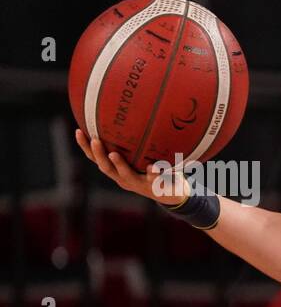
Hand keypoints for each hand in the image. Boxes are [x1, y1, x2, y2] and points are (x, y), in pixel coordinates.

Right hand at [74, 129, 190, 206]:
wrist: (175, 194)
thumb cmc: (156, 170)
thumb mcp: (143, 155)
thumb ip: (134, 141)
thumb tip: (131, 111)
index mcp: (118, 171)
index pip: (97, 159)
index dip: (86, 147)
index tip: (78, 131)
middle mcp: (125, 179)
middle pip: (107, 168)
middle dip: (99, 154)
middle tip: (95, 140)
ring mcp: (141, 185)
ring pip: (127, 176)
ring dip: (120, 165)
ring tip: (114, 154)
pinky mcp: (157, 189)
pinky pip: (155, 181)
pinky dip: (153, 173)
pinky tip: (153, 166)